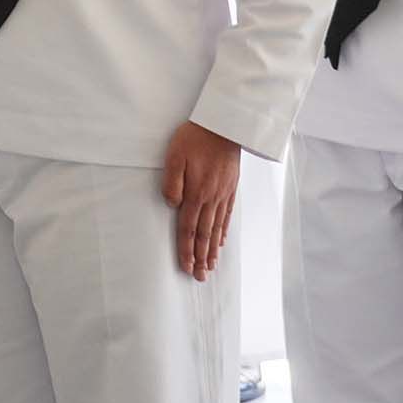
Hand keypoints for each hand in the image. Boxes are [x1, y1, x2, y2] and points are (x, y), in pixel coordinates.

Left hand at [161, 121, 240, 280]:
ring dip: (213, 249)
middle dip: (201, 258)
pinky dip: (223, 231)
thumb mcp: (175, 156)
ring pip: (216, 228)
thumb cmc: (195, 138)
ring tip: (211, 266)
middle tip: (200, 277)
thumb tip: (173, 205)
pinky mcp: (230, 188)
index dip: (187, 249)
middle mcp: (211, 198)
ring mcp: (223, 194)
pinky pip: (227, 215)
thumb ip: (172, 182)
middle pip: (204, 234)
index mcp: (196, 193)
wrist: (224, 125)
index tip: (186, 267)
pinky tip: (221, 241)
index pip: (189, 228)